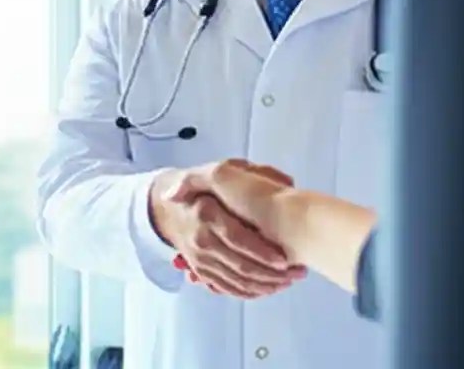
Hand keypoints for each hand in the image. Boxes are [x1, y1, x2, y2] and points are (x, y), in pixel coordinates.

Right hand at [149, 166, 303, 298]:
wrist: (167, 209)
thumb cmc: (202, 190)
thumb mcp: (217, 172)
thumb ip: (248, 172)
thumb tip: (286, 182)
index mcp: (208, 213)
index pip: (238, 238)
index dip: (263, 252)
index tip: (285, 259)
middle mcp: (202, 239)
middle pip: (240, 265)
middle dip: (272, 274)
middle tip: (297, 273)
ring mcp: (200, 258)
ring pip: (236, 281)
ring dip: (266, 286)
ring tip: (289, 281)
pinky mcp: (201, 271)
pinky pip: (227, 288)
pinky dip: (249, 292)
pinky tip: (269, 288)